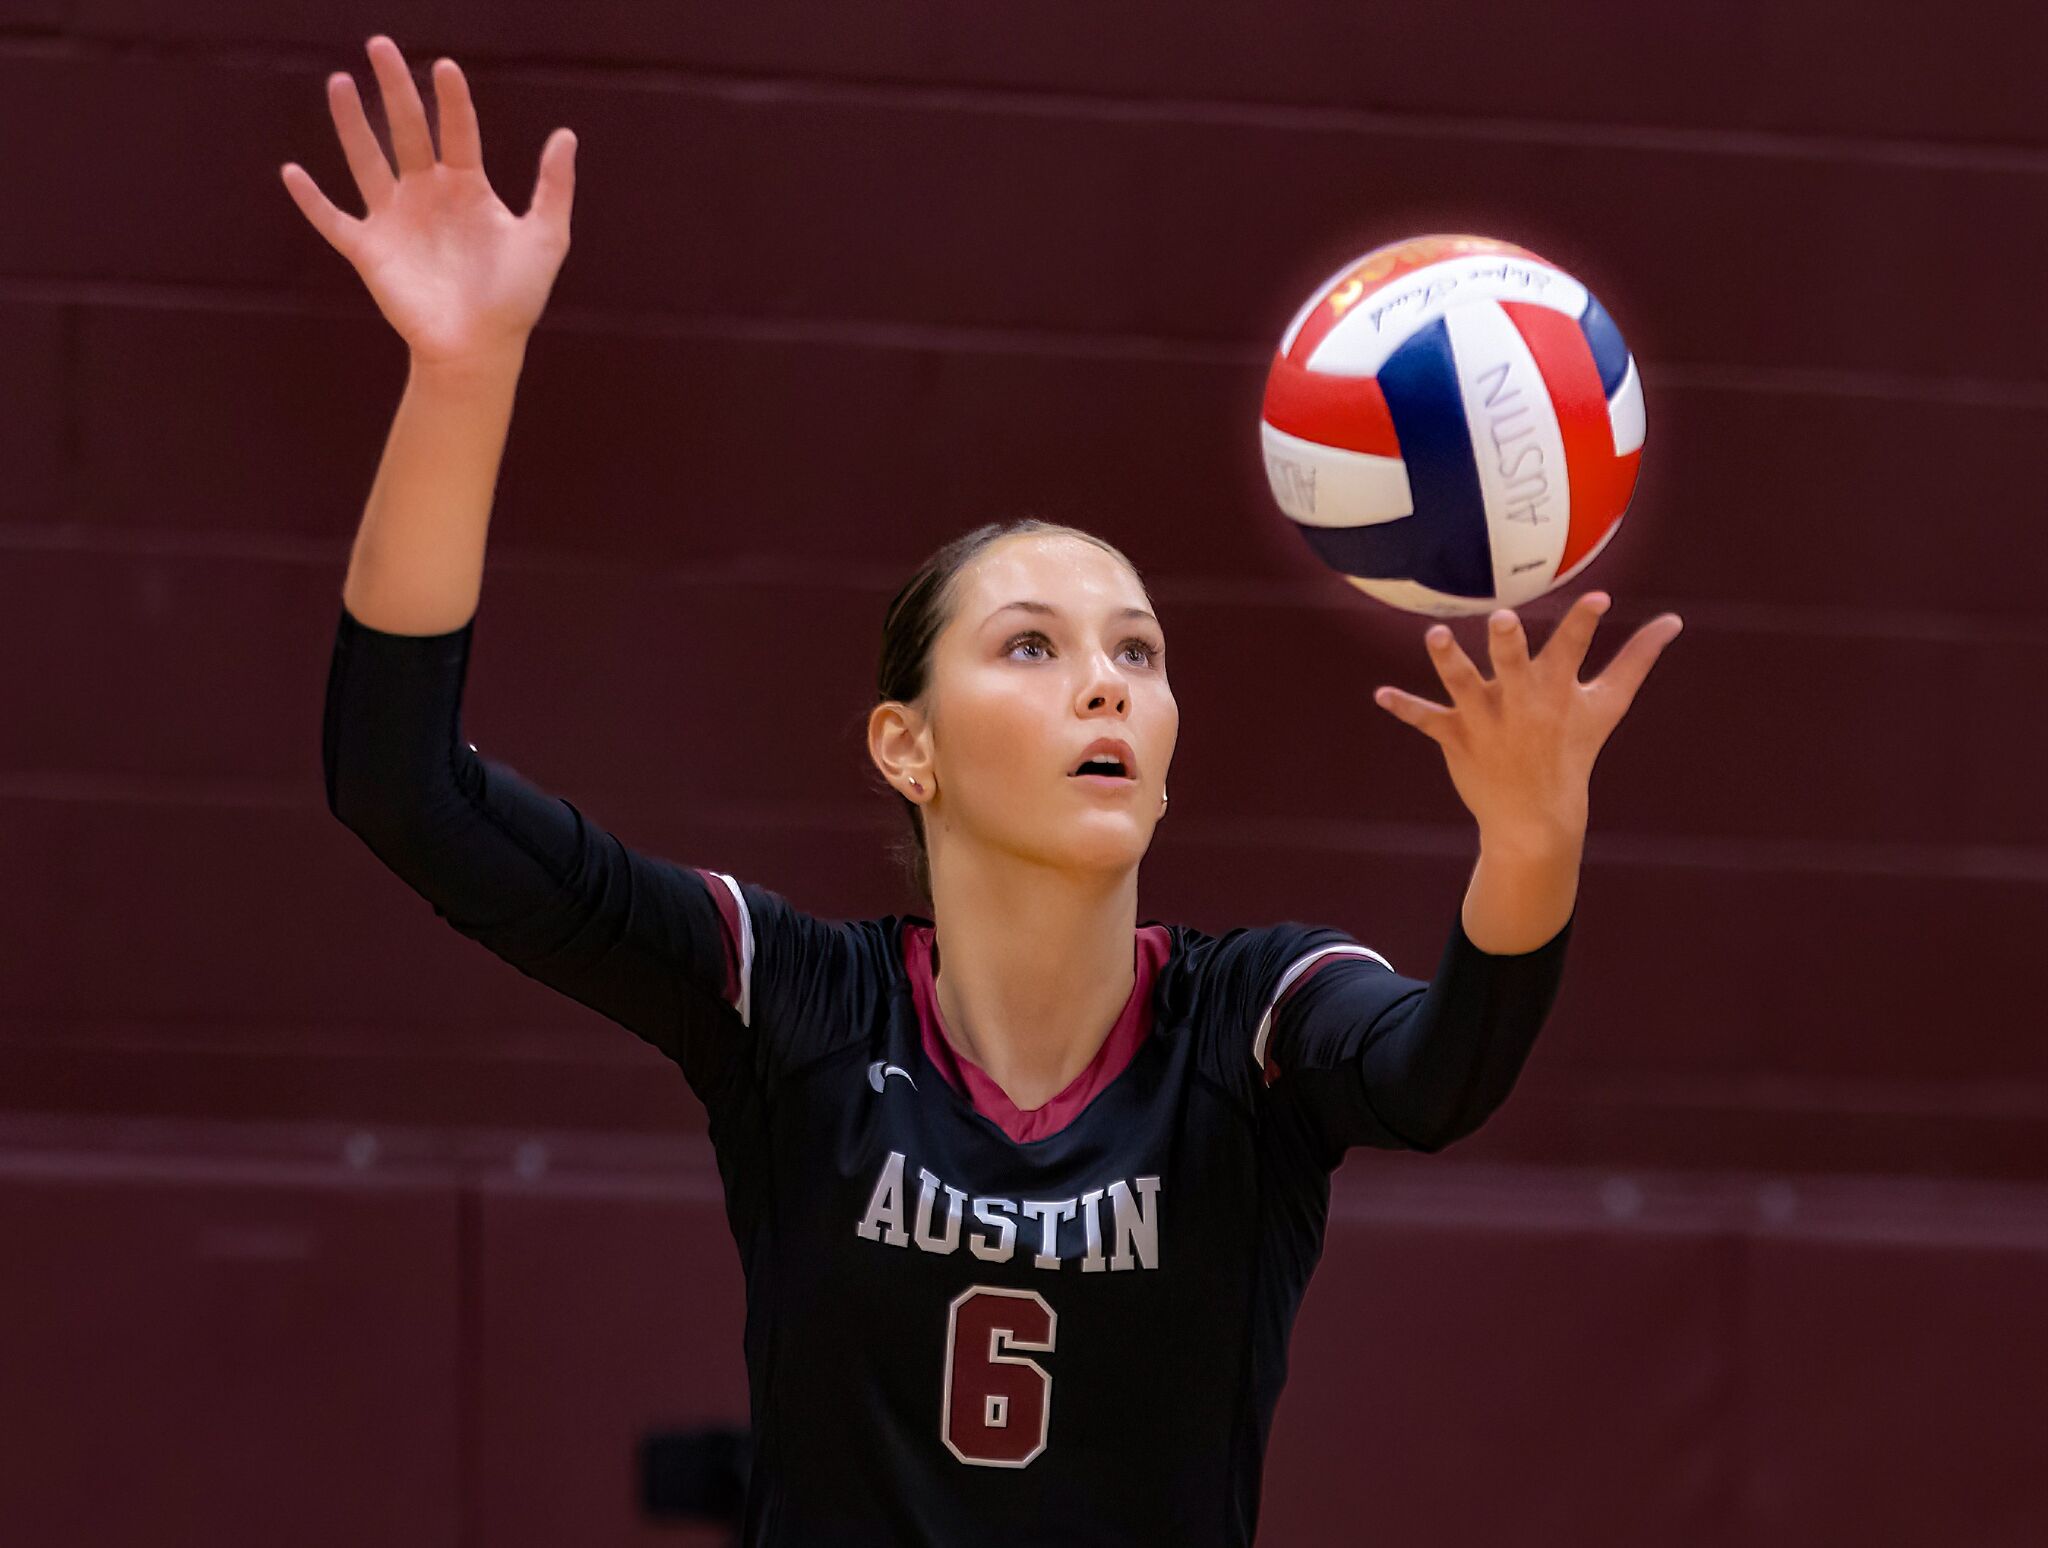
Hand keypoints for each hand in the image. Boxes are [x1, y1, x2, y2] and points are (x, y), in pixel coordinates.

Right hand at [279, 35, 575, 365]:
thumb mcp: (544, 238)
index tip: (445, 66)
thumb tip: (566, 135)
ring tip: (339, 81)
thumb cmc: (515, 298)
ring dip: (351, 124)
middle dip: (394, 89)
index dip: (452, 100)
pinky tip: (292, 172)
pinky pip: (333, 220)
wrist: (481, 348)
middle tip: (380, 45)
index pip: (458, 130)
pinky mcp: (370, 250)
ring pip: (367, 160)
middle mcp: (427, 194)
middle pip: (408, 130)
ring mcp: (396, 219)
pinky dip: (312, 200)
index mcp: (468, 188)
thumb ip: (553, 187)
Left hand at [1372, 592, 1682, 846]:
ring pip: (1464, 685)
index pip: (1574, 650)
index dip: (1584, 623)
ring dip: (1449, 662)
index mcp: (1557, 691)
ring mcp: (1487, 720)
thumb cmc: (1575, 750)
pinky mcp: (1457, 737)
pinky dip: (1403, 708)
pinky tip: (1378, 695)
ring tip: (1435, 635)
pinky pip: (1425, 720)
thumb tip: (1674, 621)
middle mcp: (1521, 702)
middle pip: (1513, 667)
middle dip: (1508, 644)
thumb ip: (1636, 659)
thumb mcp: (1608, 706)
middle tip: (1503, 618)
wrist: (1537, 816)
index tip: (1596, 599)